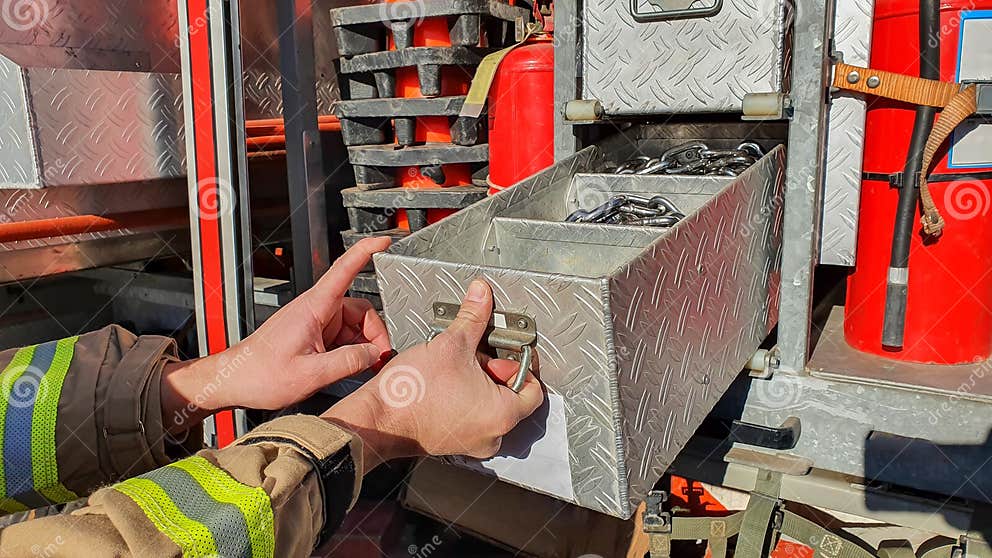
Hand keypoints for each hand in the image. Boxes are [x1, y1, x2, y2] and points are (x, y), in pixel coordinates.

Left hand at [161, 237, 392, 432]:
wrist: (236, 379)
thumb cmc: (261, 374)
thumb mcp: (311, 374)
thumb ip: (348, 362)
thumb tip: (374, 354)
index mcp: (313, 307)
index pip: (344, 269)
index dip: (365, 251)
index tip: (383, 241)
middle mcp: (315, 309)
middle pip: (360, 309)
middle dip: (374, 333)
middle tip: (378, 357)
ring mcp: (314, 321)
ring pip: (353, 325)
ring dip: (363, 344)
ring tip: (363, 366)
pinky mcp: (313, 334)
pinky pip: (342, 336)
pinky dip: (352, 350)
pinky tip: (350, 366)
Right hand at [322, 279, 543, 472]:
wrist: (377, 418)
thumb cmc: (413, 393)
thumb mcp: (450, 344)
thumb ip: (473, 317)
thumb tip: (481, 295)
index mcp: (503, 414)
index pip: (534, 390)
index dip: (522, 365)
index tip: (508, 352)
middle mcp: (492, 435)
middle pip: (511, 398)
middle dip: (496, 371)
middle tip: (476, 355)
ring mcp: (471, 443)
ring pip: (489, 408)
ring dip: (479, 385)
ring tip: (458, 368)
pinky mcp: (452, 444)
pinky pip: (470, 418)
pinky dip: (465, 400)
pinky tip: (446, 382)